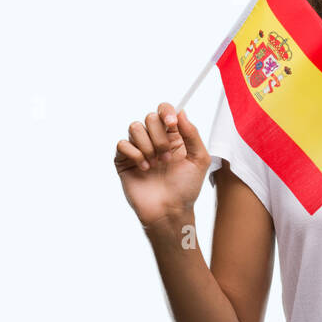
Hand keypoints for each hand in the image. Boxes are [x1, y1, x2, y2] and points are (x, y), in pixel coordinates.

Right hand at [114, 102, 210, 228]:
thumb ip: (192, 134)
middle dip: (159, 136)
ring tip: (156, 164)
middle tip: (167, 157)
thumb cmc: (187, 188)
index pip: (164, 110)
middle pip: (149, 117)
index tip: (171, 123)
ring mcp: (138, 149)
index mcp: (174, 136)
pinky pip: (122, 144)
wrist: (170, 210)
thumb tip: (181, 111)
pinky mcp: (124, 160)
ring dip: (148, 146)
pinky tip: (145, 169)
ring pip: (134, 127)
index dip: (166, 112)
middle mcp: (155, 139)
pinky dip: (135, 155)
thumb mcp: (199, 159)